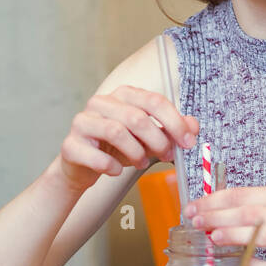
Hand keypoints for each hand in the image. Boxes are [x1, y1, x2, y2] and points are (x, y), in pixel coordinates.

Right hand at [57, 85, 198, 192]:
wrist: (83, 166)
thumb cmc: (116, 148)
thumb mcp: (148, 138)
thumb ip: (170, 130)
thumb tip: (194, 126)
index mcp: (123, 95)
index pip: (154, 101)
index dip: (175, 122)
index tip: (188, 141)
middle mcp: (101, 102)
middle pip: (137, 117)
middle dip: (158, 140)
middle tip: (167, 156)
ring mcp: (83, 122)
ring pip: (116, 132)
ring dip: (136, 152)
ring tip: (142, 163)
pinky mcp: (71, 144)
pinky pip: (96, 155)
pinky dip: (111, 166)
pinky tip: (117, 170)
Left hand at [185, 184, 265, 265]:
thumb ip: (261, 207)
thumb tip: (217, 209)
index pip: (246, 194)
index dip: (216, 200)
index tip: (194, 206)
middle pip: (253, 212)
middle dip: (219, 215)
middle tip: (195, 220)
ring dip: (237, 234)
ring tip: (213, 236)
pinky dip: (260, 265)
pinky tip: (243, 264)